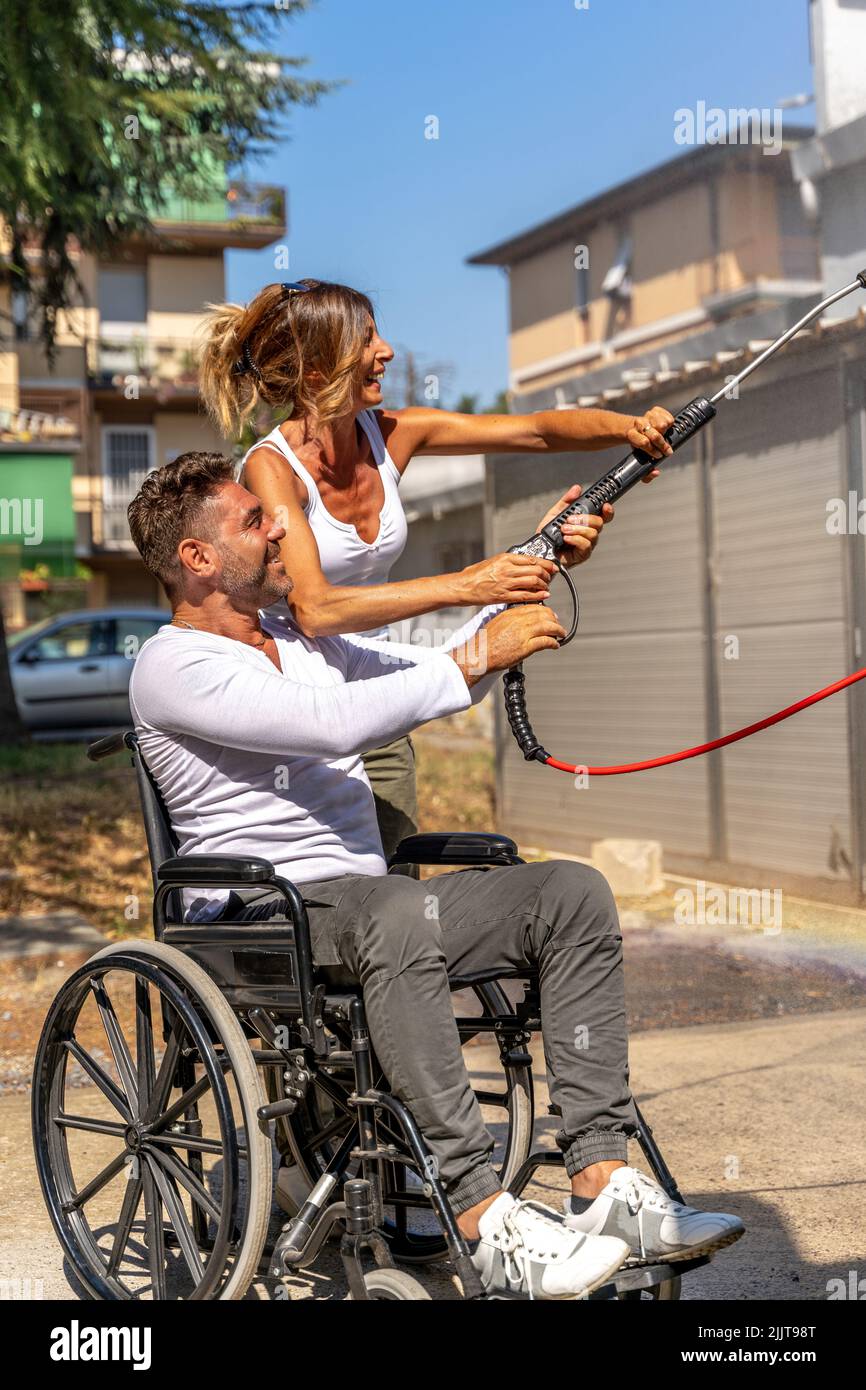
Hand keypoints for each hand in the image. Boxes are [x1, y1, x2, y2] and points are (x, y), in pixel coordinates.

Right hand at [450, 605, 565, 684]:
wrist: (478, 655)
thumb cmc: (484, 643)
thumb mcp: (497, 623)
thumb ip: (510, 620)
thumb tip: (520, 624)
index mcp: (510, 614)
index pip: (533, 607)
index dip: (545, 611)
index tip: (549, 615)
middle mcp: (518, 621)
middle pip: (543, 614)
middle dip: (554, 619)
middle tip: (557, 624)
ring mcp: (523, 633)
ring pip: (548, 626)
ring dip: (557, 630)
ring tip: (561, 634)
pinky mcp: (526, 647)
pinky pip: (545, 641)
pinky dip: (553, 643)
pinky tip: (555, 645)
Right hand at [456, 551, 556, 605]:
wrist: (463, 586)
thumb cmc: (475, 575)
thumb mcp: (493, 561)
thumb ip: (508, 562)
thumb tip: (524, 564)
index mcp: (505, 558)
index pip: (532, 559)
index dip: (546, 563)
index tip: (551, 565)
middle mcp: (507, 569)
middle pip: (536, 570)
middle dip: (547, 574)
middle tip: (550, 577)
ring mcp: (506, 583)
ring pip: (533, 582)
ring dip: (543, 584)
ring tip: (546, 586)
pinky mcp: (504, 596)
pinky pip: (525, 595)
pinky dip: (537, 595)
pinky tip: (543, 595)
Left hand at [536, 484, 611, 567]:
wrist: (539, 548)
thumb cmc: (549, 533)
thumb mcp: (556, 512)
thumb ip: (567, 500)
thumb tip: (577, 489)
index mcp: (586, 522)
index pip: (603, 515)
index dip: (607, 510)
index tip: (605, 505)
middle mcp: (589, 533)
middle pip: (599, 523)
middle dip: (586, 519)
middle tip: (570, 518)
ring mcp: (587, 544)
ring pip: (593, 534)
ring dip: (577, 529)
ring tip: (564, 529)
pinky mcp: (582, 555)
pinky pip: (585, 545)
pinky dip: (575, 539)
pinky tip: (566, 538)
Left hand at [625, 404, 674, 476]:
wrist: (636, 429)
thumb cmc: (640, 448)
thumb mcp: (640, 460)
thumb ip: (646, 473)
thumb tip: (656, 472)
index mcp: (631, 435)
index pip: (644, 443)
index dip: (652, 450)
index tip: (659, 455)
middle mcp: (638, 424)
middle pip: (654, 434)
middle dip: (662, 444)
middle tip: (666, 450)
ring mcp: (647, 416)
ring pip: (663, 424)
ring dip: (665, 432)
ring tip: (664, 436)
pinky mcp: (656, 410)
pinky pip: (668, 417)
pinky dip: (669, 423)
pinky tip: (665, 428)